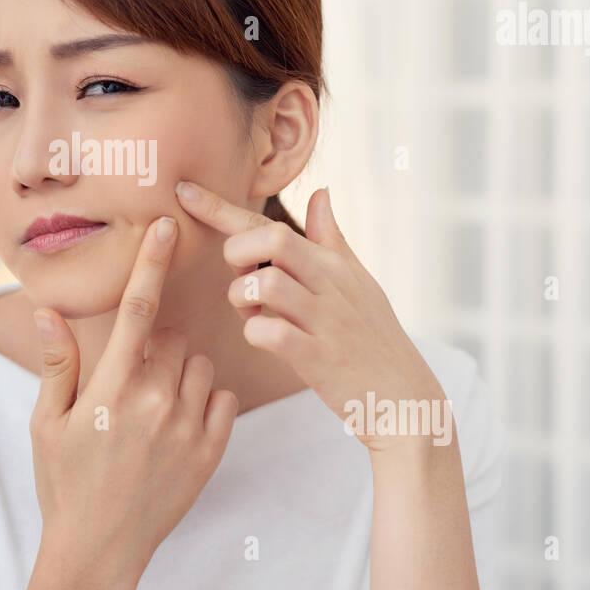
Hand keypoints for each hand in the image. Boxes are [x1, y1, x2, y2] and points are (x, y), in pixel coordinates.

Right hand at [26, 215, 238, 589]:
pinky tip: (179, 423)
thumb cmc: (65, 482)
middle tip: (134, 376)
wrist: (99, 548)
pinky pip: (224, 399)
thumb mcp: (46, 423)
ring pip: (203, 364)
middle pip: (176, 336)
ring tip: (155, 403)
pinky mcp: (211, 452)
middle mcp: (153, 402)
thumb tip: (47, 310)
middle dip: (159, 344)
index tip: (166, 226)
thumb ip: (56, 363)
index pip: (137, 310)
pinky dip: (207, 401)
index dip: (151, 262)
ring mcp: (187, 428)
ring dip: (184, 371)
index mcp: (110, 388)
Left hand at [174, 180, 448, 455]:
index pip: (273, 223)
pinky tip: (263, 338)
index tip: (184, 192)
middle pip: (273, 239)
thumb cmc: (373, 337)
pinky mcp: (320, 358)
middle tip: (242, 278)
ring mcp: (326, 320)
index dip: (223, 208)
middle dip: (238, 253)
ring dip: (242, 296)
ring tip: (251, 312)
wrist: (405, 398)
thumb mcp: (358, 281)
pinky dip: (255, 333)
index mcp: (333, 263)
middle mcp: (331, 284)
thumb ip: (331, 238)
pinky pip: (272, 333)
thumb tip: (319, 192)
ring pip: (266, 283)